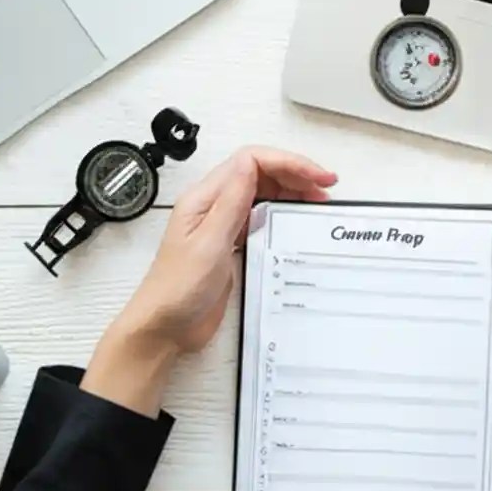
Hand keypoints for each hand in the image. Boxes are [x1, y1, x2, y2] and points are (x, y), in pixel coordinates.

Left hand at [81, 147, 336, 416]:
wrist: (164, 328)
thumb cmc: (178, 290)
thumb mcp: (209, 243)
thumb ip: (231, 201)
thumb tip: (250, 162)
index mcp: (205, 198)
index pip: (251, 162)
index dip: (288, 163)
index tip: (316, 177)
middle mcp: (214, 206)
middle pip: (260, 174)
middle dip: (296, 175)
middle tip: (327, 188)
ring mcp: (223, 225)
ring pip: (263, 195)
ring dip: (292, 193)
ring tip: (318, 202)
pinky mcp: (231, 245)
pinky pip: (261, 219)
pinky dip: (283, 215)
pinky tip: (297, 223)